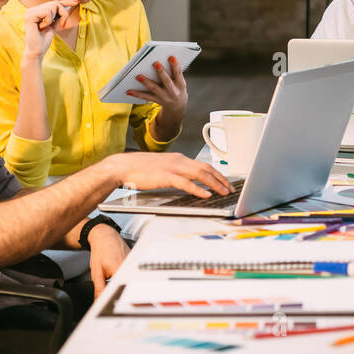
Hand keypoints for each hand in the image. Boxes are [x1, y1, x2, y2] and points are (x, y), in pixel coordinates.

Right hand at [22, 0, 80, 59]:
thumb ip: (57, 16)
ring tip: (46, 27)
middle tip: (62, 24)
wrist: (37, 51)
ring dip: (54, 18)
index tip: (76, 2)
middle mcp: (32, 10)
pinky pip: (47, 12)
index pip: (53, 3)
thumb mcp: (53, 25)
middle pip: (55, 3)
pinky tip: (41, 27)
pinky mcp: (30, 16)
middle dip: (63, 13)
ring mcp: (30, 12)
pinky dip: (48, 21)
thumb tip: (66, 7)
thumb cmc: (44, 40)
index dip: (66, 2)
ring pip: (52, 6)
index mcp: (37, 11)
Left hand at [87, 224, 128, 296]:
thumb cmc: (101, 251)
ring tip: (117, 280)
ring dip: (124, 284)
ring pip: (130, 280)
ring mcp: (133, 264)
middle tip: (114, 293)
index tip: (113, 304)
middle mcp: (129, 267)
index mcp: (119, 270)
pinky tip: (122, 273)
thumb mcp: (96, 272)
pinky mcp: (135, 262)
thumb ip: (99, 288)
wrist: (105, 237)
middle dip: (120, 292)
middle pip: (127, 286)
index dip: (117, 299)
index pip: (121, 290)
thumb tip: (99, 301)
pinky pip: (132, 273)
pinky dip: (127, 277)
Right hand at [107, 151, 231, 197]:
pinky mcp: (165, 176)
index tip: (226, 182)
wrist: (122, 166)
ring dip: (215, 184)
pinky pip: (186, 183)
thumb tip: (187, 182)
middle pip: (206, 168)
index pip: (203, 165)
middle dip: (221, 179)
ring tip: (224, 192)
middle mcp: (179, 160)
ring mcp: (173, 167)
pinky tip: (206, 195)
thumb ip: (176, 173)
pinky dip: (198, 189)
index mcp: (179, 158)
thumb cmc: (140, 169)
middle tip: (230, 189)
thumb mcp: (162, 168)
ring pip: (200, 174)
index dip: (217, 174)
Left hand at [127, 55, 187, 111]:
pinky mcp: (156, 100)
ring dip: (146, 82)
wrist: (177, 106)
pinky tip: (128, 90)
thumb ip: (173, 73)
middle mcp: (173, 92)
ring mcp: (165, 97)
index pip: (178, 73)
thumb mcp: (179, 81)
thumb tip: (160, 59)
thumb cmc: (177, 88)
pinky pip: (146, 96)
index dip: (175, 65)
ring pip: (154, 88)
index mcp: (181, 85)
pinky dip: (137, 94)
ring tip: (138, 76)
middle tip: (155, 63)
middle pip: (167, 81)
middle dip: (161, 72)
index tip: (171, 56)